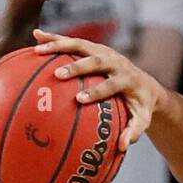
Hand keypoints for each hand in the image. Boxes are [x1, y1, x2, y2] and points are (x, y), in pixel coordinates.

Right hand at [33, 30, 159, 150]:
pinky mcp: (95, 47)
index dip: (97, 91)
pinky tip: (36, 36)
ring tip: (38, 50)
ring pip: (81, 45)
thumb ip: (134, 132)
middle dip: (77, 67)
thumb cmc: (140, 107)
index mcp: (127, 79)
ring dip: (59, 45)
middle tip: (58, 75)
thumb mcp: (141, 120)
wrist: (145, 84)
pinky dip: (55, 38)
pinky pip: (73, 42)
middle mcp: (115, 61)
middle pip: (95, 60)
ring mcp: (104, 51)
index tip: (80, 99)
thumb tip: (123, 146)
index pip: (111, 84)